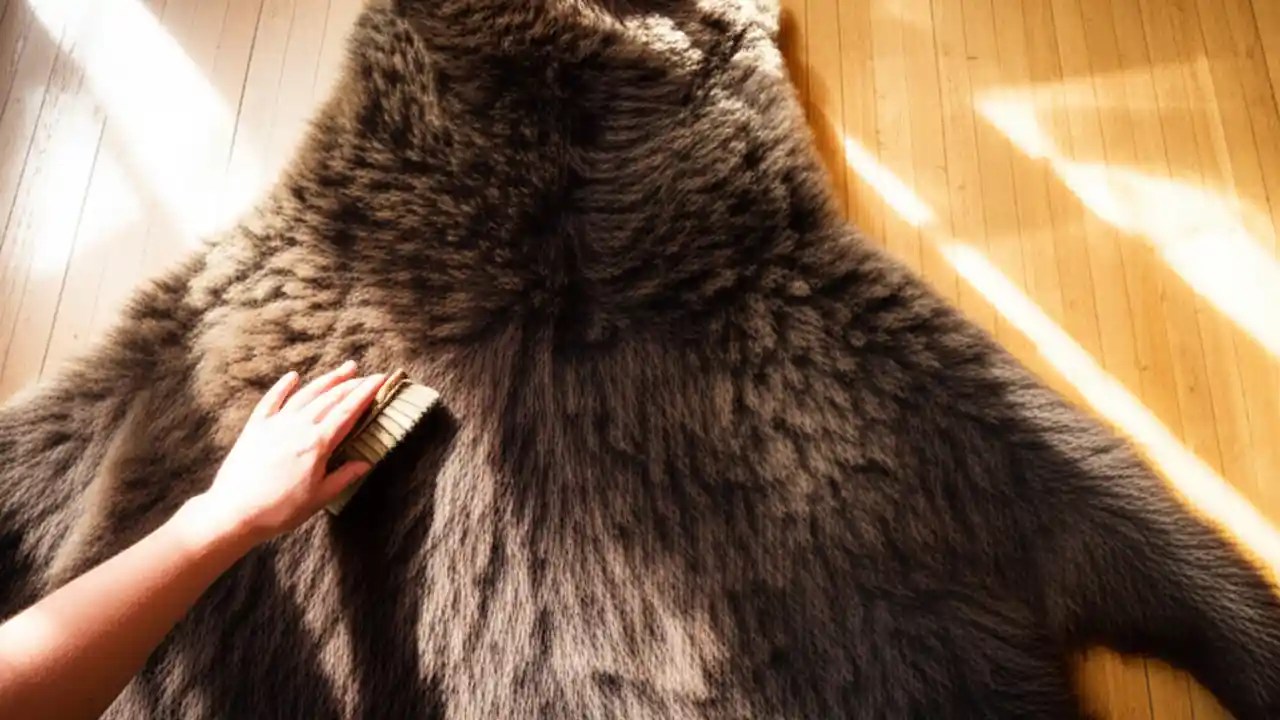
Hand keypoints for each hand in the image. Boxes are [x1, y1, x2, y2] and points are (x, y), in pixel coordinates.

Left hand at [191, 362, 386, 543]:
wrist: (233, 512)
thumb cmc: (279, 510)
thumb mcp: (319, 498)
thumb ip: (344, 476)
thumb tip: (366, 462)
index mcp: (317, 444)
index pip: (348, 411)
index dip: (366, 393)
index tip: (380, 379)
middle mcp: (298, 427)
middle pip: (330, 398)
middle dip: (352, 384)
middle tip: (368, 374)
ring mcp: (275, 424)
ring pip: (306, 394)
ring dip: (327, 380)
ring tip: (344, 369)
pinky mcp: (255, 427)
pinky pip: (272, 400)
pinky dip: (283, 387)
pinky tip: (293, 376)